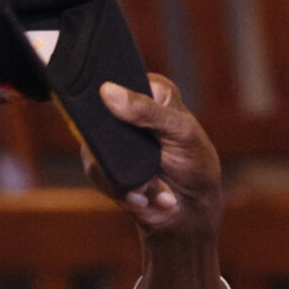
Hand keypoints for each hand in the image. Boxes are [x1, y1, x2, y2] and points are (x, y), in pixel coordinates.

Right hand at [84, 74, 221, 240]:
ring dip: (127, 175)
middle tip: (141, 167)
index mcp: (148, 91)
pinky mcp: (104, 169)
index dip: (108, 92)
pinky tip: (145, 197)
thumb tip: (108, 91)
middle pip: (95, 114)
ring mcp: (112, 143)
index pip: (116, 77)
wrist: (191, 211)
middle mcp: (125, 113)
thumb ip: (148, 111)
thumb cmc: (194, 164)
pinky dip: (125, 191)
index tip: (118, 114)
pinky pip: (98, 175)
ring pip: (94, 150)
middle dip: (116, 146)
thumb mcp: (181, 132)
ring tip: (151, 186)